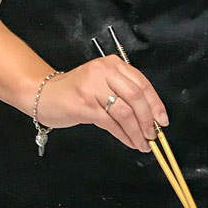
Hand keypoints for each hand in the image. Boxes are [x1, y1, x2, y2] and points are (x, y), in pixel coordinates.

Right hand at [36, 56, 168, 152]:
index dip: (156, 104)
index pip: (142, 84)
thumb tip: (150, 117)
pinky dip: (124, 135)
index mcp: (114, 64)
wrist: (44, 94)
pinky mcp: (84, 105)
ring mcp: (93, 87)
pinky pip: (110, 123)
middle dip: (148, 119)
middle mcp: (105, 72)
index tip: (163, 120)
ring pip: (125, 112)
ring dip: (137, 131)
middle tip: (153, 135)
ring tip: (143, 143)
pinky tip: (129, 142)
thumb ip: (124, 93)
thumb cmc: (77, 91)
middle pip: (136, 97)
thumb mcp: (103, 83)